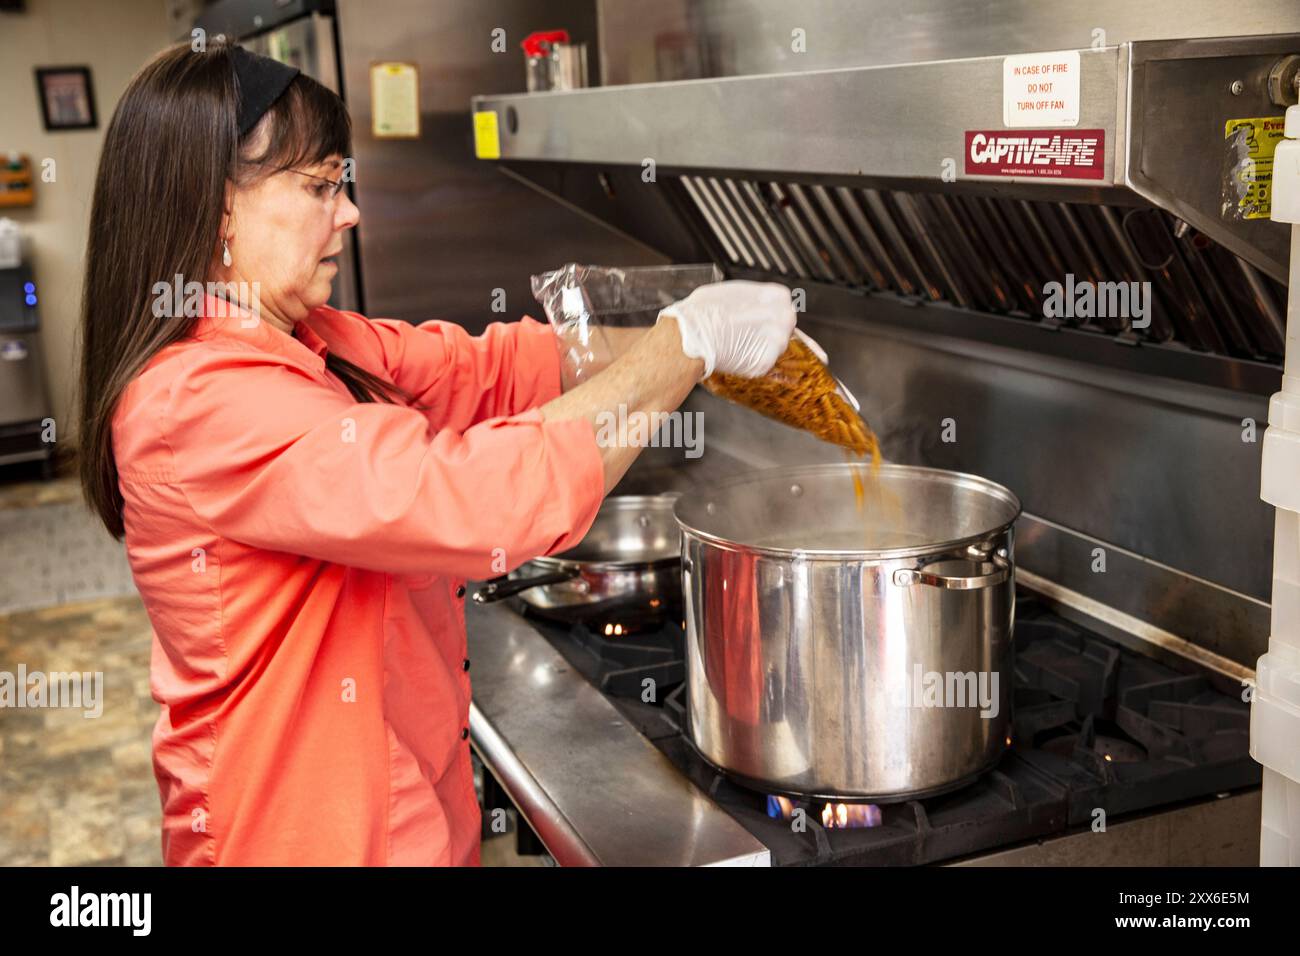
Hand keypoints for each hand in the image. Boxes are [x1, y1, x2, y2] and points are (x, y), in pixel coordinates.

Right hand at [658, 280, 796, 377]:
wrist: (691, 333)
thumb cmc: (705, 310)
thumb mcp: (732, 291)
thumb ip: (751, 299)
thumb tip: (750, 305)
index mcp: (779, 296)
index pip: (781, 308)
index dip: (765, 315)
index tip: (754, 320)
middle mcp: (785, 318)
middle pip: (781, 329)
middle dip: (764, 333)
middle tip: (744, 334)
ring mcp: (778, 342)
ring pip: (772, 348)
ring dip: (757, 348)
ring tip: (735, 344)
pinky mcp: (765, 363)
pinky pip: (760, 364)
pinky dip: (748, 363)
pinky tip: (733, 355)